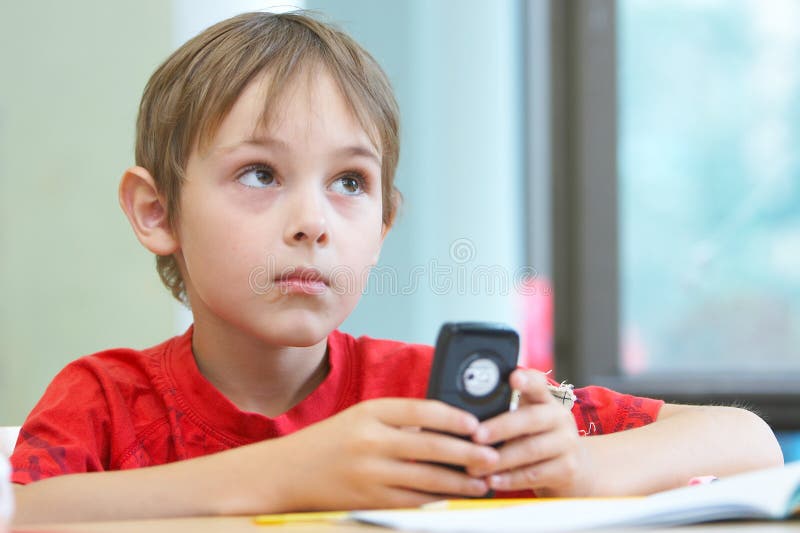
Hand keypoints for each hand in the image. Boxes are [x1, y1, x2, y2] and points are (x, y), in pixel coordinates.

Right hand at [270, 398, 499, 510]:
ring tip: (482, 482)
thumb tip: (445, 426)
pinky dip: (437, 501)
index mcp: (370, 413)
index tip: (476, 425)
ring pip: (426, 479)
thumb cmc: (328, 443)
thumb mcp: (359, 419)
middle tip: (492, 456)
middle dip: (467, 453)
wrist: (285, 473)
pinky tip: (454, 499)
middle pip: (430, 447)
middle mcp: (370, 441)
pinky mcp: (368, 501)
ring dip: (459, 482)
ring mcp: (369, 473)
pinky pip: (412, 502)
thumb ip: (397, 421)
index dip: (453, 418)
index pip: (421, 410)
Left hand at [470, 369, 591, 495]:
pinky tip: (492, 481)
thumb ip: (505, 411)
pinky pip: (535, 474)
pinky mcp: (568, 469)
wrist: (573, 469)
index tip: (513, 377)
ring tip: (475, 467)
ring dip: (500, 459)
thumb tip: (465, 415)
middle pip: (530, 418)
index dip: (527, 380)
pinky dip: (510, 479)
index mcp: (546, 400)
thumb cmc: (537, 439)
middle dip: (500, 428)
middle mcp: (559, 417)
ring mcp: (567, 443)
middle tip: (476, 436)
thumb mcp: (526, 420)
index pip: (538, 384)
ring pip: (531, 449)